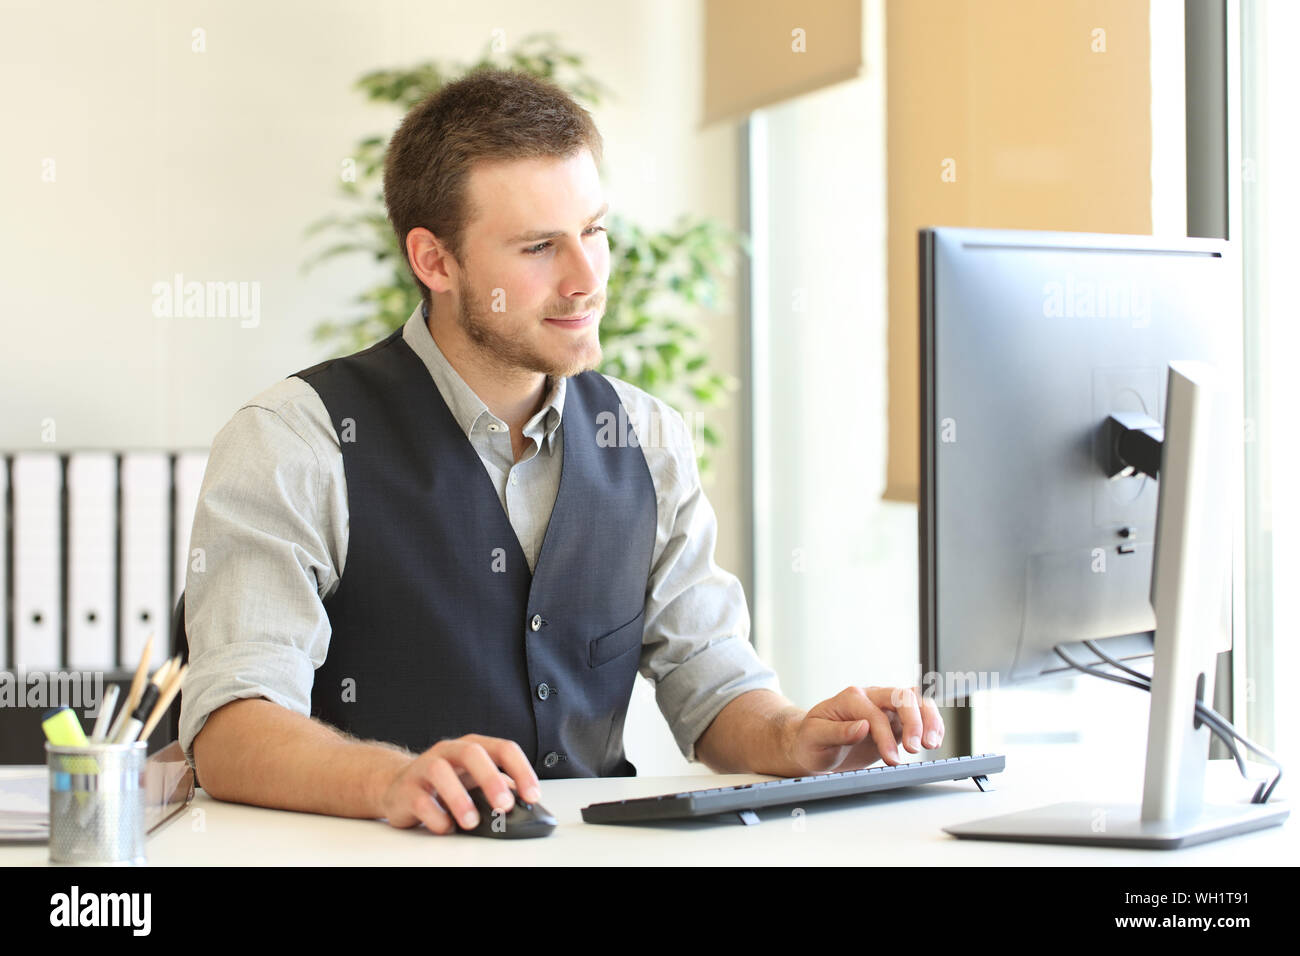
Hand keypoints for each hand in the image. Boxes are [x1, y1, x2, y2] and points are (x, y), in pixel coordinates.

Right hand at [380, 734, 541, 832]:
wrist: (399, 786)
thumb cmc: (447, 782)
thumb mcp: (475, 779)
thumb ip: (501, 787)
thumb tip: (528, 806)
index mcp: (472, 746)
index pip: (503, 748)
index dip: (521, 770)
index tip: (533, 796)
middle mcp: (448, 751)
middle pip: (471, 752)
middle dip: (490, 779)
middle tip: (504, 806)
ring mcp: (424, 767)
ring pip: (440, 772)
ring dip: (459, 798)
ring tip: (471, 821)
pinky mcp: (406, 790)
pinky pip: (420, 801)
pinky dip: (436, 816)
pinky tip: (447, 827)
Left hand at [788, 686, 943, 774]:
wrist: (812, 744)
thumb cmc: (811, 740)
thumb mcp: (815, 737)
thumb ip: (837, 732)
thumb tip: (862, 726)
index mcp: (851, 698)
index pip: (876, 713)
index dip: (885, 736)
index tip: (892, 759)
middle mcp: (871, 697)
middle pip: (903, 696)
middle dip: (914, 721)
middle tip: (917, 748)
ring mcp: (886, 707)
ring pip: (917, 700)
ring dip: (929, 719)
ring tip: (932, 743)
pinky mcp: (895, 721)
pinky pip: (920, 715)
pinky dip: (931, 724)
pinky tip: (934, 739)